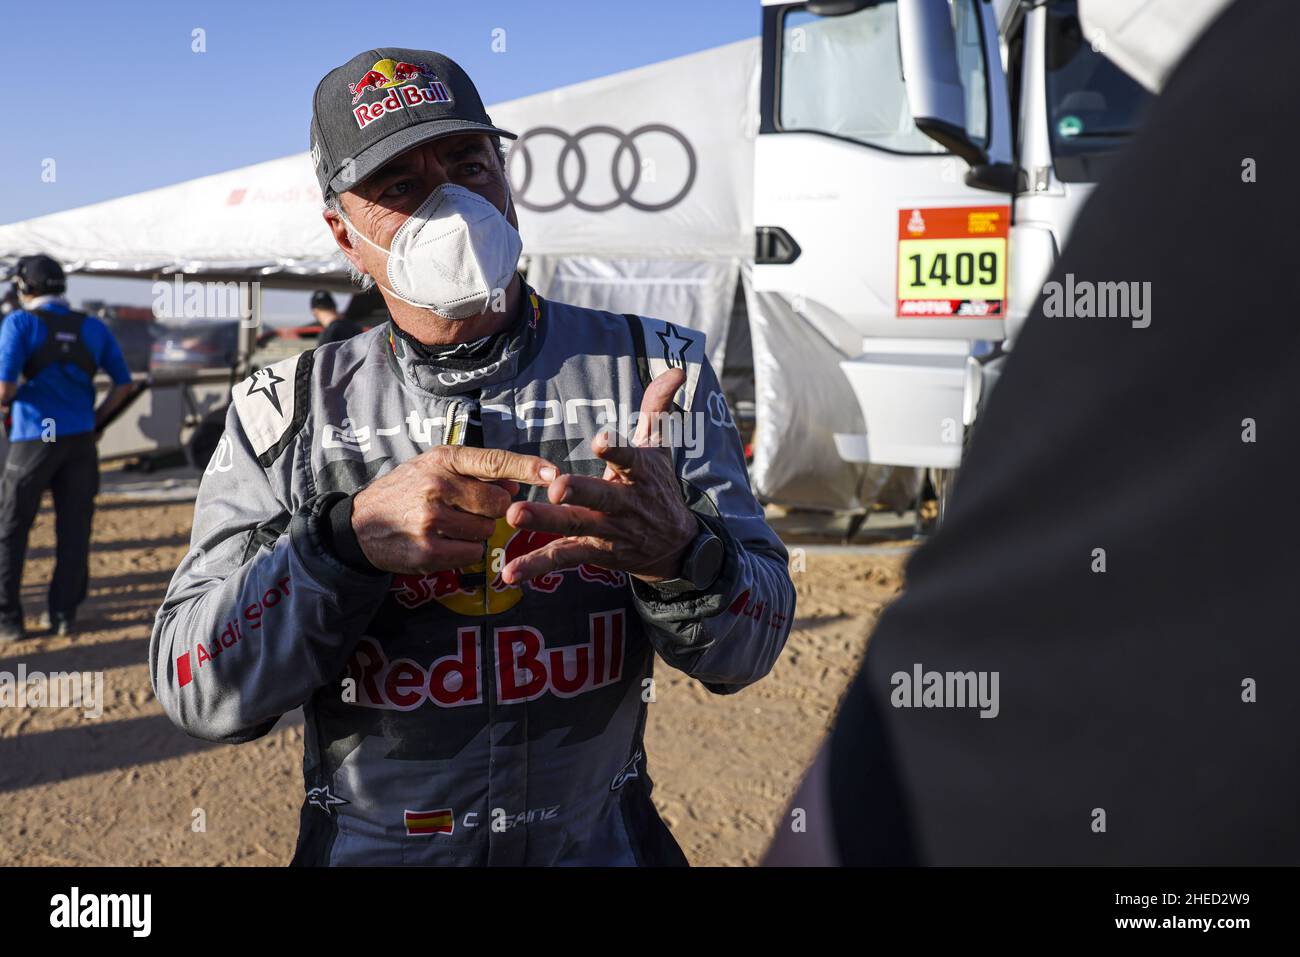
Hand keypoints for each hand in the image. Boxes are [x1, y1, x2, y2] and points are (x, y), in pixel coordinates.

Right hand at [353, 445, 555, 574]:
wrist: (360, 524)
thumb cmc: (407, 491)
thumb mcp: (435, 467)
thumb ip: (476, 471)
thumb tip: (515, 482)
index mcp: (443, 459)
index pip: (494, 460)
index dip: (528, 467)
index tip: (554, 472)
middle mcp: (437, 485)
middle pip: (500, 504)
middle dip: (493, 511)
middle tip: (467, 510)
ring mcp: (431, 519)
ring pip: (487, 532)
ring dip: (478, 534)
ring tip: (449, 526)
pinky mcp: (428, 550)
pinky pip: (473, 554)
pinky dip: (466, 552)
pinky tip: (443, 543)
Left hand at [501, 368, 698, 585]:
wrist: (674, 545)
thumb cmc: (658, 487)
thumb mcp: (660, 447)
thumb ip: (658, 407)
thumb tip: (677, 369)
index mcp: (639, 474)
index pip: (630, 459)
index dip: (617, 451)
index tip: (602, 441)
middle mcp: (623, 504)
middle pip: (600, 497)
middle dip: (579, 492)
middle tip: (556, 487)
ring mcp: (607, 531)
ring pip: (574, 526)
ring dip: (545, 522)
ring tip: (515, 516)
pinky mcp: (593, 552)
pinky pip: (562, 557)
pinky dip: (536, 565)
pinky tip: (508, 571)